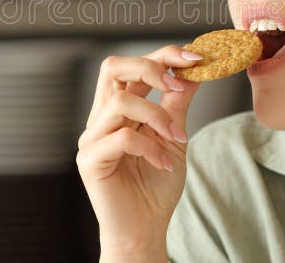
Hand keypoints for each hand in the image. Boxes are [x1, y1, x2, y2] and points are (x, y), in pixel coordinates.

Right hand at [76, 45, 201, 258]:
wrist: (145, 229)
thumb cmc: (156, 184)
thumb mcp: (174, 136)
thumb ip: (178, 103)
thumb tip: (194, 70)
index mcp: (118, 107)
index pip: (131, 66)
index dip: (161, 55)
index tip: (195, 58)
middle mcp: (101, 117)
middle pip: (112, 67)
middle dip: (150, 67)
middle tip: (179, 83)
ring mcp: (91, 137)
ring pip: (121, 101)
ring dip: (157, 116)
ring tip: (177, 138)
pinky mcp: (90, 160)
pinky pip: (122, 138)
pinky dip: (150, 147)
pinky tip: (163, 163)